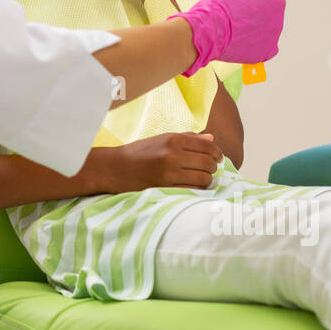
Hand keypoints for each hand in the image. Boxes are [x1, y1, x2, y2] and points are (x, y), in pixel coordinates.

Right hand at [85, 132, 223, 193]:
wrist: (113, 168)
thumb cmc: (138, 153)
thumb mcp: (161, 139)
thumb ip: (187, 138)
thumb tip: (211, 139)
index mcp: (173, 139)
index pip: (208, 147)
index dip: (217, 154)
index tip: (217, 158)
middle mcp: (172, 154)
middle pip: (208, 163)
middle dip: (212, 168)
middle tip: (207, 170)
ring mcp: (168, 172)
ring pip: (204, 178)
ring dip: (206, 180)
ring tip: (200, 179)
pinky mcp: (164, 187)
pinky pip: (193, 190)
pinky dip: (197, 190)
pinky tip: (192, 187)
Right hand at [171, 0, 284, 77]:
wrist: (208, 30)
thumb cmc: (222, 3)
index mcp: (277, 0)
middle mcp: (279, 20)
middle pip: (271, 7)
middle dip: (259, 4)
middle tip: (237, 5)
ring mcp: (271, 38)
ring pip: (267, 25)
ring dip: (256, 22)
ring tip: (236, 21)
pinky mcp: (262, 53)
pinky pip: (264, 45)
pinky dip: (256, 41)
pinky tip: (243, 37)